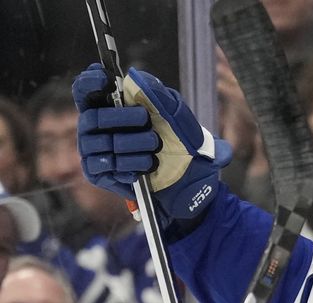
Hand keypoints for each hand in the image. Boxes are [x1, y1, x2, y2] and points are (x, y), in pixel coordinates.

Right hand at [73, 63, 231, 220]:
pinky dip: (130, 164)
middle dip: (121, 118)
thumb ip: (156, 93)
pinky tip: (146, 164)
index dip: (89, 82)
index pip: (84, 89)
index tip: (105, 80)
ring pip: (102, 143)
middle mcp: (94, 127)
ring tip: (154, 145)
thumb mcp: (175, 112)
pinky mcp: (97, 173)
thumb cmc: (178, 138)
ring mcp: (92, 150)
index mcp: (107, 106)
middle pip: (93, 117)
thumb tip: (136, 77)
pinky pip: (106, 166)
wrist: (188, 175)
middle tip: (145, 119)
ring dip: (133, 144)